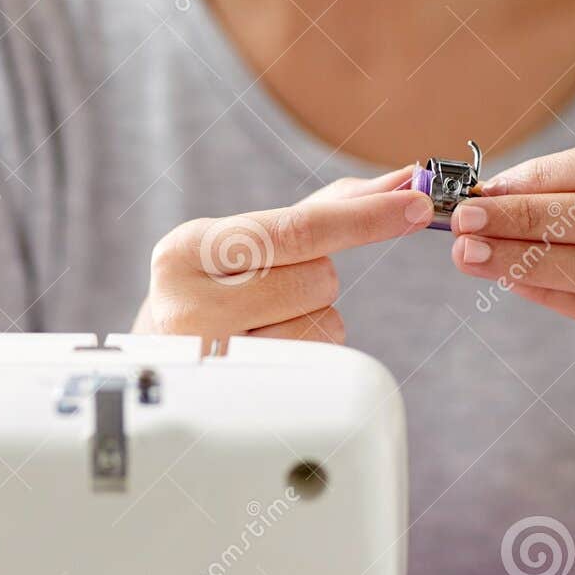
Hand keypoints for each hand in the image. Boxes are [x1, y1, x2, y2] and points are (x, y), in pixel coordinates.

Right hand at [133, 168, 433, 344]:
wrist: (160, 354)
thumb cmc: (214, 287)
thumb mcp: (245, 239)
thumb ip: (324, 208)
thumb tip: (400, 181)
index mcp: (187, 249)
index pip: (295, 229)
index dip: (363, 217)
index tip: (415, 205)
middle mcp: (189, 303)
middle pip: (317, 277)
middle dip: (317, 276)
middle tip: (275, 285)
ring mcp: (213, 358)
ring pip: (322, 320)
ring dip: (312, 315)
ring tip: (265, 320)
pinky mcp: (242, 393)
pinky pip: (319, 356)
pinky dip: (310, 347)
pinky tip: (270, 347)